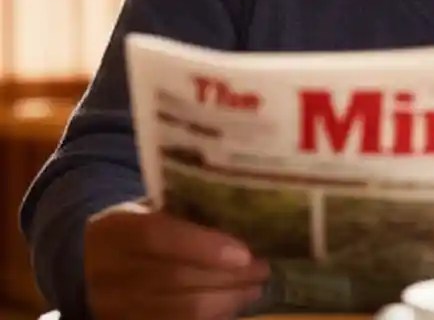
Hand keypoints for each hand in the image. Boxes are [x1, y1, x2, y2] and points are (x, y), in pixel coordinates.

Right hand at [85, 200, 270, 319]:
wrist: (86, 259)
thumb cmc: (134, 226)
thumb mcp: (149, 209)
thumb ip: (186, 213)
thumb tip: (245, 218)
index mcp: (116, 228)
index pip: (157, 237)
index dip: (203, 247)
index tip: (244, 253)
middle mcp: (108, 270)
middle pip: (175, 279)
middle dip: (228, 277)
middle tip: (263, 269)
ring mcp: (113, 305)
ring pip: (180, 310)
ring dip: (227, 301)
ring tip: (254, 289)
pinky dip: (212, 317)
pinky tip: (233, 306)